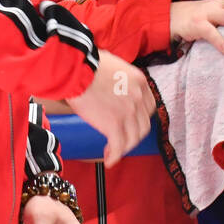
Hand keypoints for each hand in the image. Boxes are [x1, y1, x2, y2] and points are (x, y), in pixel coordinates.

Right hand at [64, 49, 153, 166]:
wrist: (75, 69)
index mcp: (139, 82)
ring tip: (112, 151)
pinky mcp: (113, 124)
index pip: (149, 107)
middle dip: (133, 135)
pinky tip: (108, 159)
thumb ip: (120, 79)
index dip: (140, 119)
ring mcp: (128, 112)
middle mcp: (138, 97)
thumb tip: (113, 86)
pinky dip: (114, 156)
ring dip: (123, 147)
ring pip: (133, 138)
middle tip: (122, 139)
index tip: (131, 124)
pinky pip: (118, 146)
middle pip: (143, 125)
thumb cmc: (86, 63)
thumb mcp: (114, 65)